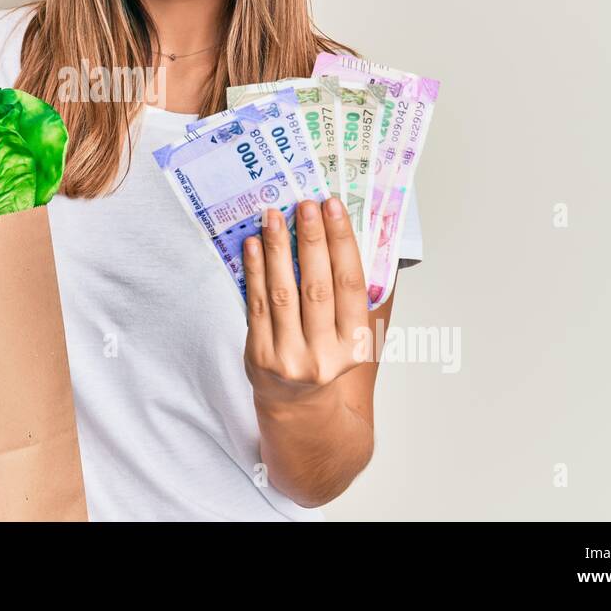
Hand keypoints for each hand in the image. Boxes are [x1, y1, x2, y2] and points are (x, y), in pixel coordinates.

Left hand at [241, 197, 372, 406]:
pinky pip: (256, 305)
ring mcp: (289, 357)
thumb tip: (343, 234)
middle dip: (311, 240)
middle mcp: (324, 354)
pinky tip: (254, 245)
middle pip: (317, 286)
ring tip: (274, 216)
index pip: (350, 284)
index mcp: (356, 345)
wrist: (296, 405)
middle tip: (304, 205)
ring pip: (283, 292)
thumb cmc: (325, 357)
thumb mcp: (349, 335)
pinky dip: (255, 271)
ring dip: (278, 249)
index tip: (333, 208)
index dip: (341, 243)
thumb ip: (348, 293)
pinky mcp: (259, 356)